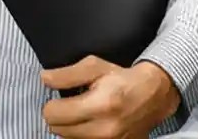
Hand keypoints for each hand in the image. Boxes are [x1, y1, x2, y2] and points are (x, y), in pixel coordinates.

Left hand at [40, 56, 180, 138]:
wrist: (152, 96)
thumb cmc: (122, 79)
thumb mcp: (94, 67)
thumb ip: (67, 74)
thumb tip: (45, 79)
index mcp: (99, 105)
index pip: (54, 115)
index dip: (51, 104)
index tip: (59, 99)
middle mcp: (105, 129)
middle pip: (58, 130)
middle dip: (59, 116)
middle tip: (70, 105)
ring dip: (70, 128)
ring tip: (82, 114)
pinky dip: (82, 135)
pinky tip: (90, 123)